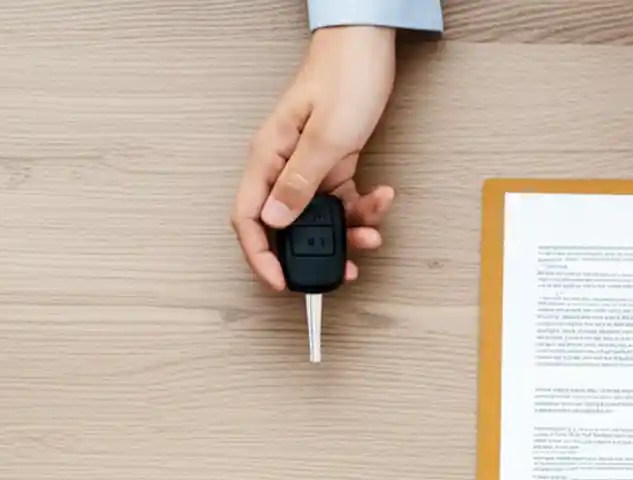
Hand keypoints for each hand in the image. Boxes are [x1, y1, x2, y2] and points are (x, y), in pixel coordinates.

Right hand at [231, 26, 398, 289]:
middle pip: (288, 225)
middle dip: (316, 251)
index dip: (260, 256)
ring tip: (374, 234)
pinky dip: (364, 207)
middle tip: (345, 266)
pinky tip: (383, 197)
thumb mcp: (325, 137)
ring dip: (348, 232)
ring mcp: (309, 165)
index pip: (249, 218)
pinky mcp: (334, 162)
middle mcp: (284, 165)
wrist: (368, 45)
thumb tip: (275, 220)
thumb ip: (300, 182)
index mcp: (268, 157)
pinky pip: (344, 199)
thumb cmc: (343, 77)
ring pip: (321, 217)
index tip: (281, 281)